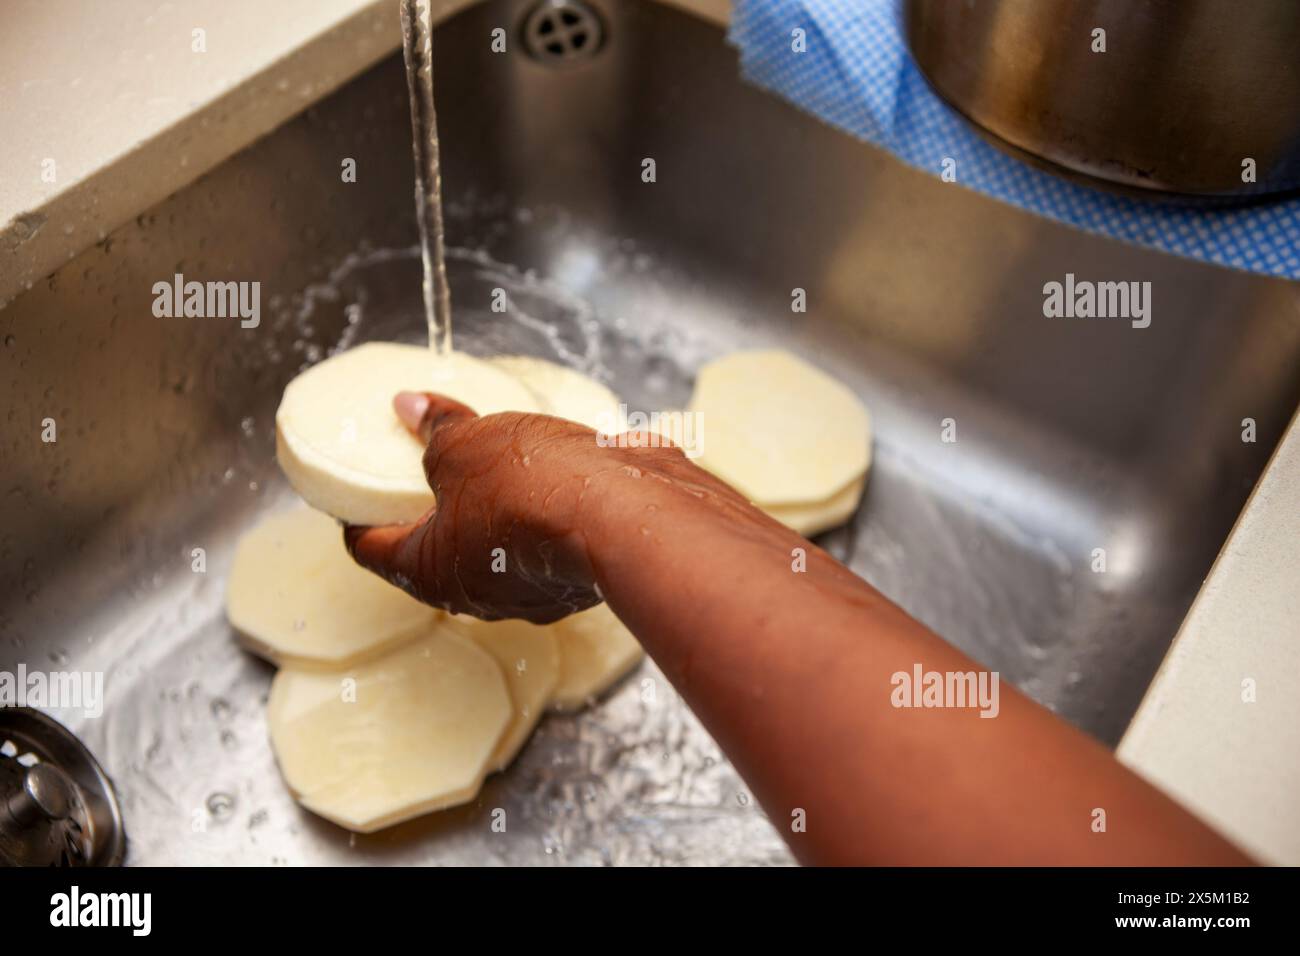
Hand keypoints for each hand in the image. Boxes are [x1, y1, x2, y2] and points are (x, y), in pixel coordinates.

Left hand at [344, 391, 743, 622]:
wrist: (627, 513)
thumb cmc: (530, 486)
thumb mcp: (466, 441)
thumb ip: (436, 428)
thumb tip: (409, 407)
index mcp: (430, 572)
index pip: (371, 549)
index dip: (355, 517)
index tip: (353, 494)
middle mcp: (478, 595)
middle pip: (436, 551)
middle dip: (429, 508)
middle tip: (424, 467)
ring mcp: (533, 591)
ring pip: (494, 549)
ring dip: (489, 511)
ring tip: (492, 462)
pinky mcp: (577, 576)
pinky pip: (544, 543)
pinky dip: (537, 513)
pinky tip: (546, 476)